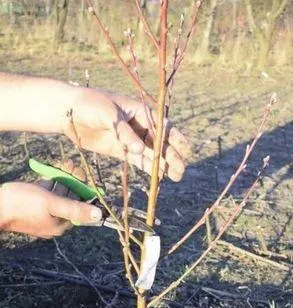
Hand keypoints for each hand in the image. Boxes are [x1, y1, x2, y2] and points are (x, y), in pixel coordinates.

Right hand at [0, 161, 102, 238]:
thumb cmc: (21, 204)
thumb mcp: (52, 204)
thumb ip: (75, 208)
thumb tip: (99, 215)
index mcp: (60, 224)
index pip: (80, 206)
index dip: (84, 189)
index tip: (84, 174)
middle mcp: (54, 220)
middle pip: (70, 198)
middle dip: (73, 180)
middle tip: (74, 166)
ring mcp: (43, 212)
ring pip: (59, 192)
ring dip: (63, 177)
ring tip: (66, 163)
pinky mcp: (34, 204)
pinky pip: (47, 191)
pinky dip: (51, 180)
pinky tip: (54, 169)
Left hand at [64, 87, 188, 181]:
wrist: (66, 110)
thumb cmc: (89, 104)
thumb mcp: (108, 114)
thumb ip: (125, 132)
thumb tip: (140, 149)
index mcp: (140, 112)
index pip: (162, 126)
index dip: (175, 138)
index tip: (185, 149)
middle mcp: (140, 126)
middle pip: (160, 142)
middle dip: (172, 155)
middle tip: (181, 170)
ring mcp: (131, 139)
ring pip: (152, 153)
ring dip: (164, 164)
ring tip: (176, 177)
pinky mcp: (121, 150)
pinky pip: (138, 160)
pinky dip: (149, 168)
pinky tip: (159, 177)